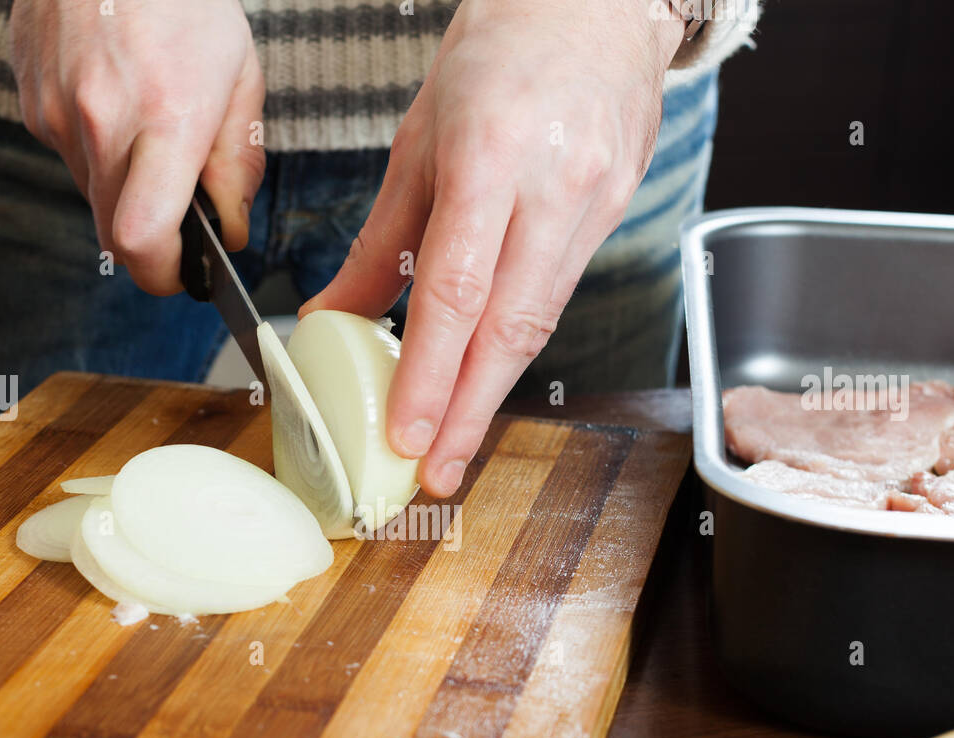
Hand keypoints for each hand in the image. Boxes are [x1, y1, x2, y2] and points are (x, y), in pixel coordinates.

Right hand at [10, 0, 265, 293]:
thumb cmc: (184, 0)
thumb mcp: (240, 76)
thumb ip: (238, 164)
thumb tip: (230, 228)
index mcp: (163, 119)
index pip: (142, 240)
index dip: (164, 274)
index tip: (186, 274)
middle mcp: (100, 123)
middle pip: (114, 235)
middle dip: (150, 242)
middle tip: (180, 216)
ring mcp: (57, 114)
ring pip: (91, 196)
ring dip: (124, 189)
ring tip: (149, 131)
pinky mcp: (32, 102)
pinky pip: (69, 156)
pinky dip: (97, 150)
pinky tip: (116, 103)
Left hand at [300, 0, 682, 495]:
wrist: (593, 4)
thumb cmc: (495, 55)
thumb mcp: (419, 141)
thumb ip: (382, 242)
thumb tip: (337, 317)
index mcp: (491, 158)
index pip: (457, 292)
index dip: (432, 374)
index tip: (406, 434)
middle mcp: (553, 188)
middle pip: (510, 329)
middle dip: (468, 413)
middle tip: (435, 474)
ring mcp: (595, 203)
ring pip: (540, 323)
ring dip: (493, 394)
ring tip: (454, 446)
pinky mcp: (617, 214)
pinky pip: (558, 295)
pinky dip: (516, 345)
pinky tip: (487, 380)